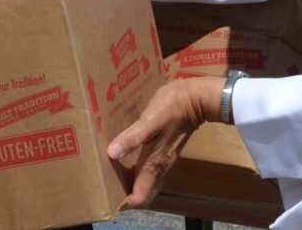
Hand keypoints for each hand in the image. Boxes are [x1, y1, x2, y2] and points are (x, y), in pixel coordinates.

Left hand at [106, 76, 222, 207]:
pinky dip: (136, 171)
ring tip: (112, 174)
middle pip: (143, 193)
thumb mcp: (149, 121)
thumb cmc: (171, 108)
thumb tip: (112, 153)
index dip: (125, 202)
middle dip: (125, 195)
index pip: (141, 197)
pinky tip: (126, 159)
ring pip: (146, 182)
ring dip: (130, 183)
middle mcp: (159, 167)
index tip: (108, 196)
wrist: (194, 99)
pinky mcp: (165, 150)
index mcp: (154, 164)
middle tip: (107, 186)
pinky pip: (149, 170)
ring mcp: (164, 159)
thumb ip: (132, 138)